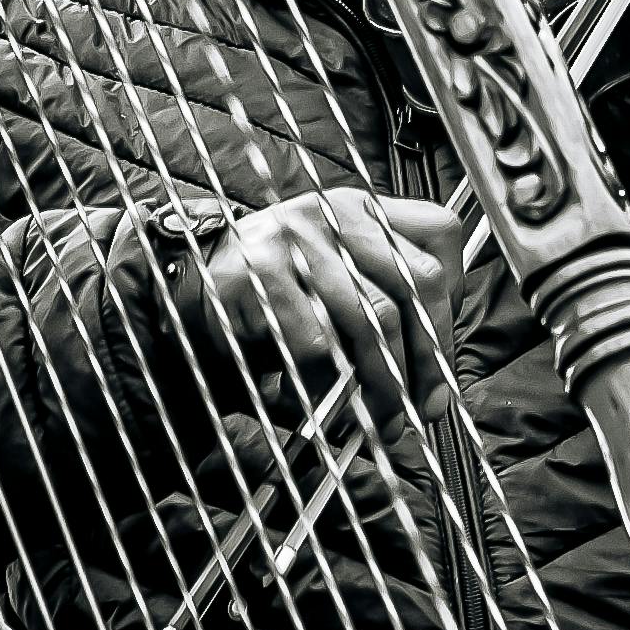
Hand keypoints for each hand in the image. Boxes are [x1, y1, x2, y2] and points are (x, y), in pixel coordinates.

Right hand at [181, 190, 459, 447]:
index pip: (437, 244)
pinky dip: (322, 385)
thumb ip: (382, 311)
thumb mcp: (330, 282)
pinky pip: (316, 342)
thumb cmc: (269, 296)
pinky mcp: (261, 272)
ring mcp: (295, 237)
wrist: (181, 285)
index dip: (448, 314)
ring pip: (372, 319)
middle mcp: (332, 212)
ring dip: (380, 384)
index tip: (439, 371)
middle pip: (414, 285)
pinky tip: (310, 400)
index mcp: (359, 210)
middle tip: (415, 411)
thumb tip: (428, 387)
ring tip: (372, 419)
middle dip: (425, 362)